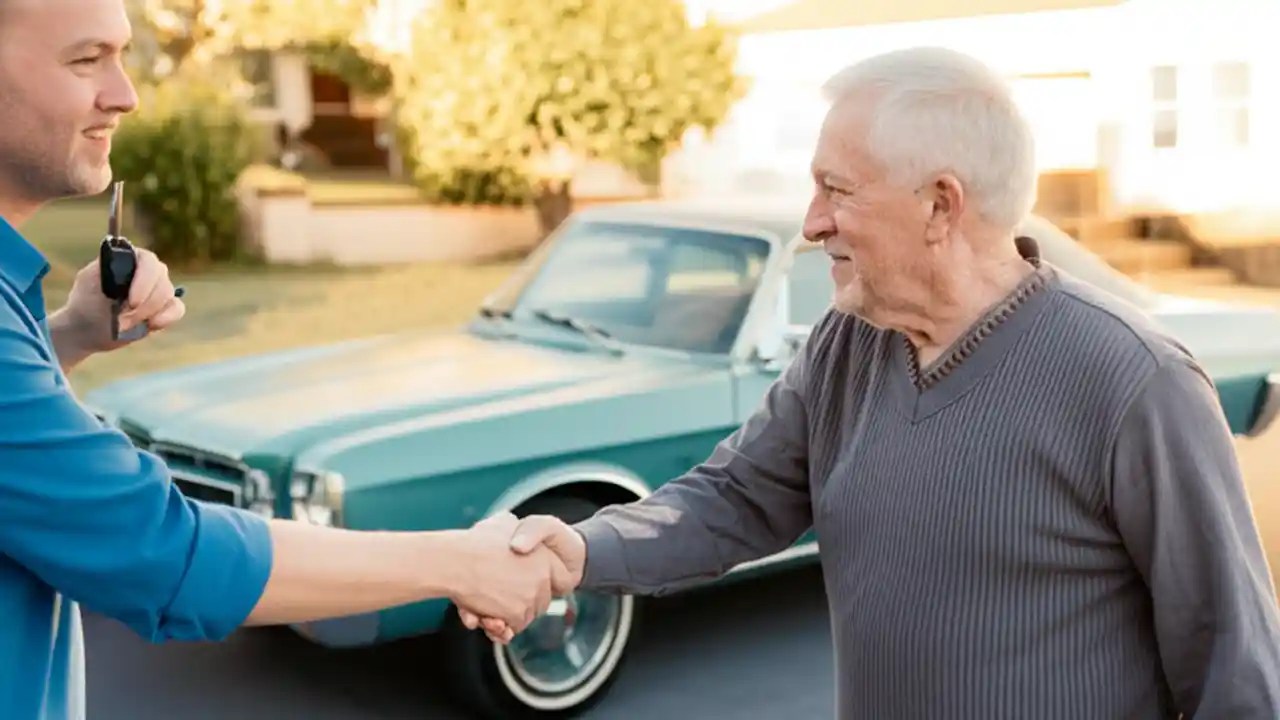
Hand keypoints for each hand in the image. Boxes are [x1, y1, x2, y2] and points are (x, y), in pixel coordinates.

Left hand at [55, 248, 184, 355]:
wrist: (86, 328)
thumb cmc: (85, 303)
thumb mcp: (87, 282)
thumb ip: (105, 268)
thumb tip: (117, 260)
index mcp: (129, 258)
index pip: (148, 261)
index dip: (144, 281)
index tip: (132, 303)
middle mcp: (147, 270)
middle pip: (161, 279)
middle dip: (146, 303)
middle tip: (124, 320)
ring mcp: (158, 289)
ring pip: (168, 294)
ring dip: (148, 313)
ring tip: (124, 325)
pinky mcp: (164, 308)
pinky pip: (177, 309)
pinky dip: (166, 318)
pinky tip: (151, 325)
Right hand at [458, 514, 586, 642]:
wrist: (454, 561)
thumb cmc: (472, 543)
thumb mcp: (501, 523)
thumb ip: (515, 527)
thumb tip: (514, 524)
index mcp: (545, 556)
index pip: (559, 579)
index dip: (539, 583)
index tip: (523, 585)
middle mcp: (542, 577)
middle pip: (541, 601)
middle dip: (522, 602)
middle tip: (500, 596)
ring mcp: (531, 596)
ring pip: (526, 616)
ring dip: (508, 616)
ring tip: (487, 605)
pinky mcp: (517, 614)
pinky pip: (512, 628)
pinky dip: (498, 627)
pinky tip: (483, 615)